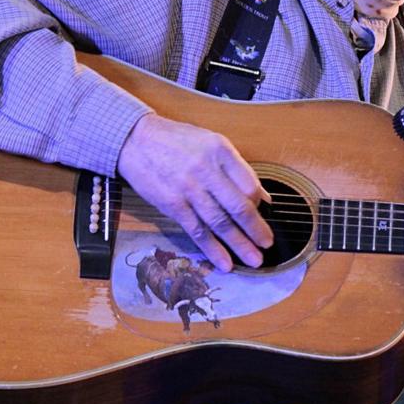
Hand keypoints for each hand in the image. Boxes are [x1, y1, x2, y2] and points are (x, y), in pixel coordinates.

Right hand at [117, 113, 272, 271]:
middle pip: (238, 206)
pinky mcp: (172, 204)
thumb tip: (261, 195)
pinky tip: (224, 262)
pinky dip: (212, 249)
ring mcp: (188, 189)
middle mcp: (206, 170)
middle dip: (256, 229)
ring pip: (220, 222)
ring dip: (239, 244)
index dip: (259, 203)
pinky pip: (196, 230)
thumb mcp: (211, 142)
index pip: (249, 183)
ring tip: (254, 260)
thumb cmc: (176, 141)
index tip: (264, 214)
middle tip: (267, 244)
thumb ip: (236, 168)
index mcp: (220, 151)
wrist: (136, 140)